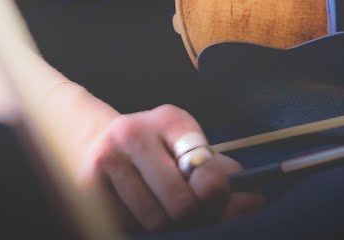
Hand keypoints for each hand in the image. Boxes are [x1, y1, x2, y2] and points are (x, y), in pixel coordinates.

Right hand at [77, 104, 265, 231]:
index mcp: (169, 119)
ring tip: (164, 209)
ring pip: (156, 220)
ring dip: (167, 224)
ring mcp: (108, 158)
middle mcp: (135, 132)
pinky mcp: (88, 184)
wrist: (95, 142)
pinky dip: (141, 225)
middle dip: (194, 215)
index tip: (216, 198)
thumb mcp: (187, 149)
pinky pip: (128, 224)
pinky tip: (139, 209)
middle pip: (182, 203)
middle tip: (193, 211)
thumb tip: (255, 198)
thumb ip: (220, 172)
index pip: (204, 168)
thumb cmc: (156, 153)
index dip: (217, 193)